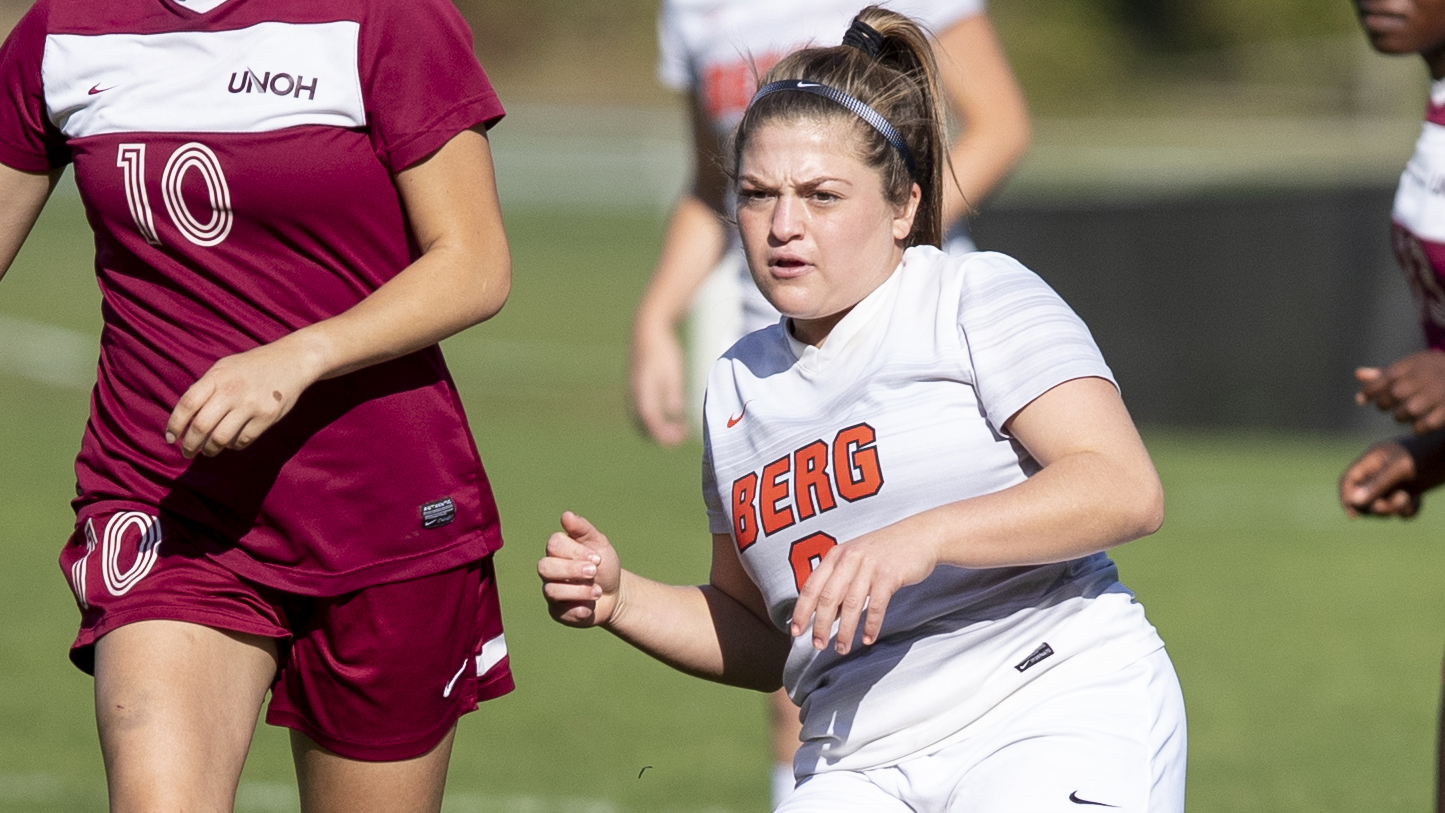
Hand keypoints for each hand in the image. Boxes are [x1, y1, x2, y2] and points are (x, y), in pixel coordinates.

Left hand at [165, 337, 322, 458]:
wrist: (291, 361)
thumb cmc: (252, 366)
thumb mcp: (224, 368)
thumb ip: (205, 388)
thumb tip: (185, 419)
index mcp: (217, 377)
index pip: (187, 404)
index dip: (175, 424)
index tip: (171, 438)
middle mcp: (232, 391)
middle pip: (202, 426)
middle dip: (190, 445)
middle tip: (187, 452)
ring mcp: (251, 405)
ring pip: (221, 438)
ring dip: (210, 450)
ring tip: (208, 451)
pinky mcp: (267, 417)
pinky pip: (243, 440)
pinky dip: (233, 445)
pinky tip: (232, 441)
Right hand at [538, 511, 621, 626]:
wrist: (614, 594)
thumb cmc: (604, 565)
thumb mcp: (599, 544)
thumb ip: (583, 529)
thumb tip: (566, 514)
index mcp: (558, 550)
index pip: (554, 545)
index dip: (575, 551)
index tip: (597, 558)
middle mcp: (550, 570)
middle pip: (544, 567)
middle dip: (572, 570)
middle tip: (594, 572)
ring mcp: (551, 591)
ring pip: (551, 590)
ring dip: (579, 591)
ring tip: (598, 592)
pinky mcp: (556, 611)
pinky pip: (559, 612)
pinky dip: (577, 609)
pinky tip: (590, 607)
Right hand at [629, 326, 688, 446]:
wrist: (647, 332)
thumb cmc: (663, 351)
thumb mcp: (673, 374)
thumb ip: (673, 396)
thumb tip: (674, 416)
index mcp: (643, 392)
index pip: (652, 423)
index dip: (665, 436)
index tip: (681, 437)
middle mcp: (633, 396)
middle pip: (644, 428)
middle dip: (662, 436)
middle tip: (682, 433)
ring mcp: (631, 394)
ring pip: (641, 423)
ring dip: (658, 429)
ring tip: (678, 426)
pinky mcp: (633, 391)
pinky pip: (640, 414)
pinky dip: (653, 420)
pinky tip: (670, 414)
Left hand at [790, 523, 938, 655]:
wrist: (920, 535)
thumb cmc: (886, 550)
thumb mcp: (856, 558)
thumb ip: (839, 581)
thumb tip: (827, 614)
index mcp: (836, 555)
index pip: (811, 586)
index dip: (802, 611)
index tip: (796, 630)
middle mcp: (850, 558)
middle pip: (828, 598)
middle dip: (821, 625)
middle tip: (819, 644)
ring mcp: (869, 566)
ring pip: (851, 605)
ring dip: (845, 631)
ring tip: (842, 647)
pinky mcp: (889, 575)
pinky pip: (876, 605)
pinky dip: (871, 625)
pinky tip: (868, 638)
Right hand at [1339, 440, 1421, 517]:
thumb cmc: (1428, 455)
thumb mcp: (1401, 469)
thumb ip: (1377, 484)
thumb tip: (1354, 502)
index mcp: (1372, 460)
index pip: (1348, 480)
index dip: (1346, 498)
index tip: (1354, 515)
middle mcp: (1379, 472)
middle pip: (1363, 498)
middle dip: (1378, 506)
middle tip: (1398, 503)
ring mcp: (1394, 482)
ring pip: (1381, 505)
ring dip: (1393, 509)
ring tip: (1410, 500)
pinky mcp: (1408, 491)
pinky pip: (1399, 509)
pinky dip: (1407, 511)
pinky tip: (1419, 502)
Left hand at [1355, 350, 1444, 433]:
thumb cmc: (1435, 372)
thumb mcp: (1412, 366)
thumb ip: (1385, 373)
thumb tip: (1358, 375)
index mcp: (1413, 365)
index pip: (1381, 380)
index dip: (1368, 392)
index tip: (1363, 399)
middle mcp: (1425, 377)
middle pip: (1392, 396)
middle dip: (1384, 404)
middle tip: (1389, 406)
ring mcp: (1438, 394)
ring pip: (1406, 412)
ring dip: (1401, 417)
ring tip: (1406, 413)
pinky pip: (1424, 425)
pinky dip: (1418, 428)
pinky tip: (1419, 423)